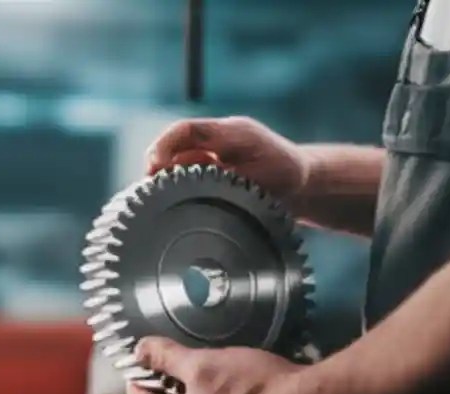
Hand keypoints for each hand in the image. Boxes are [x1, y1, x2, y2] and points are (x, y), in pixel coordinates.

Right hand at [144, 116, 312, 200]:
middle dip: (154, 167)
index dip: (164, 147)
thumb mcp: (262, 176)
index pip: (185, 130)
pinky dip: (170, 189)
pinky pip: (181, 176)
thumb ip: (229, 178)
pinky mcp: (206, 171)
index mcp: (229, 132)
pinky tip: (165, 207)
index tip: (154, 169)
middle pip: (171, 146)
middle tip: (148, 192)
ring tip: (155, 203)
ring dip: (162, 181)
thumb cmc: (286, 175)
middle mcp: (214, 141)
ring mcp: (209, 155)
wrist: (300, 181)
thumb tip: (194, 186)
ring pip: (173, 163)